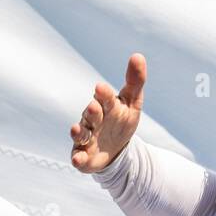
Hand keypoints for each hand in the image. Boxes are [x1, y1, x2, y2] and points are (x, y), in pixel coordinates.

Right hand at [70, 53, 146, 172]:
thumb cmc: (121, 120)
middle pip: (91, 115)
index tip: (101, 88)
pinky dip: (77, 158)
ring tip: (77, 129)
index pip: (105, 99)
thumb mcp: (133, 103)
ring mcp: (86, 138)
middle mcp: (92, 120)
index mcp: (106, 106)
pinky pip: (78, 157)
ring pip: (81, 134)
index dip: (103, 95)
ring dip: (79, 132)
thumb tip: (138, 55)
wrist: (115, 150)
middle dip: (92, 112)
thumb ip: (135, 81)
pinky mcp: (82, 156)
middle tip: (94, 107)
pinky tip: (77, 159)